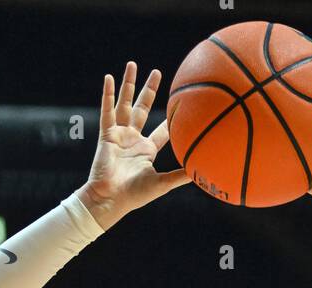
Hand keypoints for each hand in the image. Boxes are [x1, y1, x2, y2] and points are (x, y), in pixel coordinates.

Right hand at [78, 60, 190, 229]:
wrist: (110, 199)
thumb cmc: (134, 196)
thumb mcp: (162, 184)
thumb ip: (180, 176)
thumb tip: (204, 174)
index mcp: (146, 150)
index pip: (162, 131)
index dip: (171, 120)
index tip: (181, 103)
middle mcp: (133, 139)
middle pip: (142, 109)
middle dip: (149, 91)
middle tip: (157, 72)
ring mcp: (119, 135)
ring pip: (125, 104)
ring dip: (128, 84)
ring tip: (132, 64)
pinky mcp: (107, 135)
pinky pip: (107, 111)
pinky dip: (108, 95)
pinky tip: (109, 78)